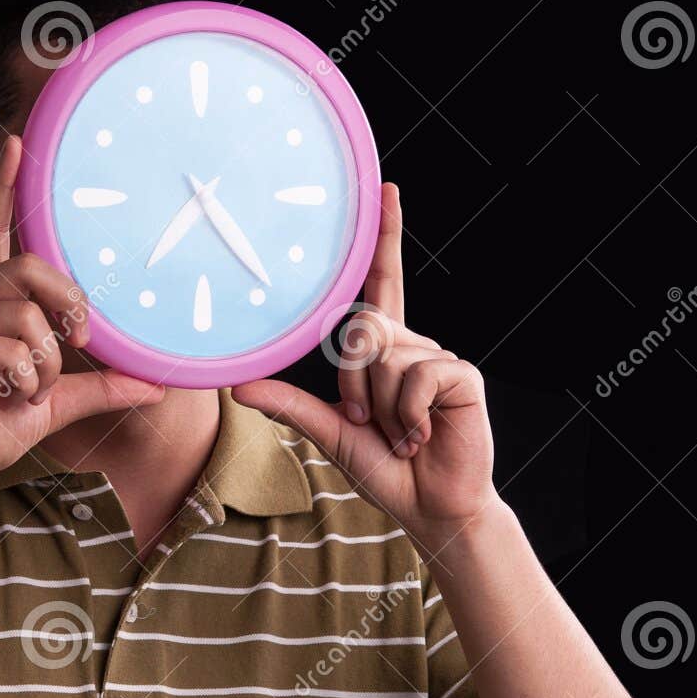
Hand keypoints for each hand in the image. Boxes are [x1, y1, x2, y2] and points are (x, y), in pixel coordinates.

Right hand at [0, 136, 163, 501]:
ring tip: (28, 390)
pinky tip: (7, 398)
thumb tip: (155, 383)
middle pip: (32, 265)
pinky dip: (26, 381)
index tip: (15, 143)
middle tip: (76, 346)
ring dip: (47, 364)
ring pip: (29, 315)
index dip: (3, 187)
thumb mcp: (56, 403)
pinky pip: (14, 348)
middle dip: (68, 306)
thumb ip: (100, 386)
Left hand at [233, 183, 496, 551]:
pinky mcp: (461, 375)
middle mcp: (413, 343)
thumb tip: (235, 385)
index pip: (380, 284)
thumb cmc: (384, 467)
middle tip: (372, 424)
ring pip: (385, 358)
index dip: (384, 239)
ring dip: (384, 408)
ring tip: (404, 434)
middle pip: (363, 331)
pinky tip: (423, 435)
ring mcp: (439, 357)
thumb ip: (289, 404)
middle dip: (356, 385)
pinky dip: (409, 415)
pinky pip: (416, 377)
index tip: (387, 190)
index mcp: (385, 349)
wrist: (429, 507)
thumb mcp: (329, 432)